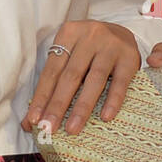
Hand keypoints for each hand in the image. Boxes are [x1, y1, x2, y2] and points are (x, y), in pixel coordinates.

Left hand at [21, 21, 161, 135]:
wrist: (123, 33)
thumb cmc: (90, 51)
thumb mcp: (70, 55)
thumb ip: (54, 82)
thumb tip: (32, 120)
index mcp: (68, 34)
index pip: (51, 70)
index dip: (42, 96)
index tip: (34, 119)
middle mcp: (89, 36)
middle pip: (70, 76)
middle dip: (57, 105)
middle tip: (49, 128)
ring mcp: (111, 46)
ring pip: (94, 80)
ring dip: (82, 107)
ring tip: (73, 128)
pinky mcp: (130, 57)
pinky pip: (120, 82)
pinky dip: (112, 100)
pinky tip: (105, 117)